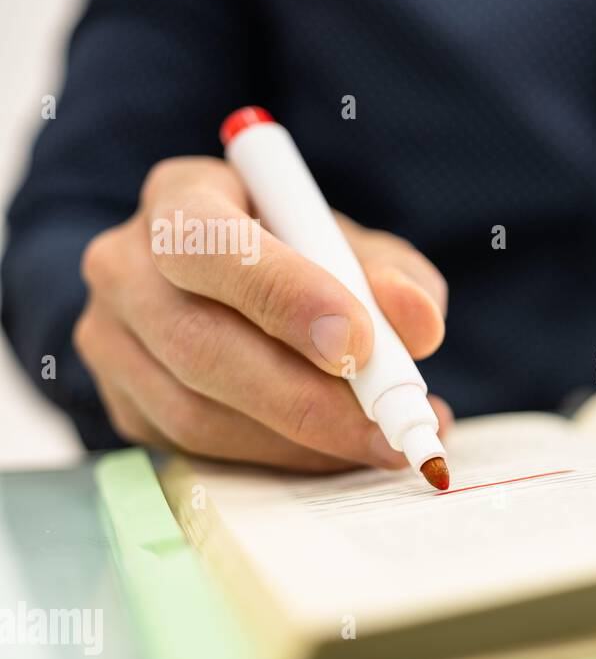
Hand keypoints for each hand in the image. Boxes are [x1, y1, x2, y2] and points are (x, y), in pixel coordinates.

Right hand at [74, 156, 451, 470]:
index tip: (358, 343)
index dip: (283, 295)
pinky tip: (338, 450)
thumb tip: (419, 321)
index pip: (209, 241)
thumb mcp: (361, 251)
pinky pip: (200, 450)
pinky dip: (282, 459)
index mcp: (182, 198)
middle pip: (198, 341)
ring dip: (302, 441)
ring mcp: (113, 341)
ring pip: (197, 412)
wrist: (248, 297)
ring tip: (383, 442)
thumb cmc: (308, 260)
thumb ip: (397, 277)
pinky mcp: (126, 406)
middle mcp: (126, 265)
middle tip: (388, 423)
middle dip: (304, 396)